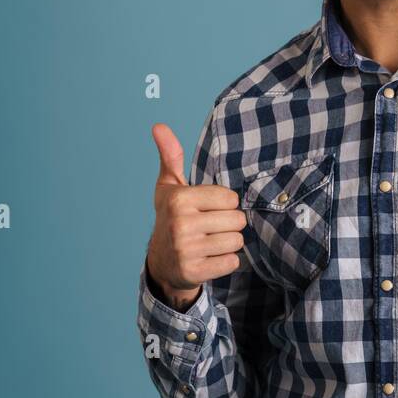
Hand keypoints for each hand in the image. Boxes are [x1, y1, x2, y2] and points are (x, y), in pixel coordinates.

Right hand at [145, 123, 245, 311]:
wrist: (161, 262)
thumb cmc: (171, 217)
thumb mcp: (169, 186)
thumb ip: (171, 156)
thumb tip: (159, 126)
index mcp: (179, 199)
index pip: (231, 198)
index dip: (224, 204)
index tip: (207, 209)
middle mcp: (181, 224)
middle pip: (238, 220)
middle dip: (230, 224)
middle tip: (211, 227)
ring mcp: (187, 250)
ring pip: (237, 241)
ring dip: (229, 243)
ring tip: (210, 242)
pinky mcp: (194, 272)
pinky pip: (232, 263)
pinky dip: (226, 261)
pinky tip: (211, 258)